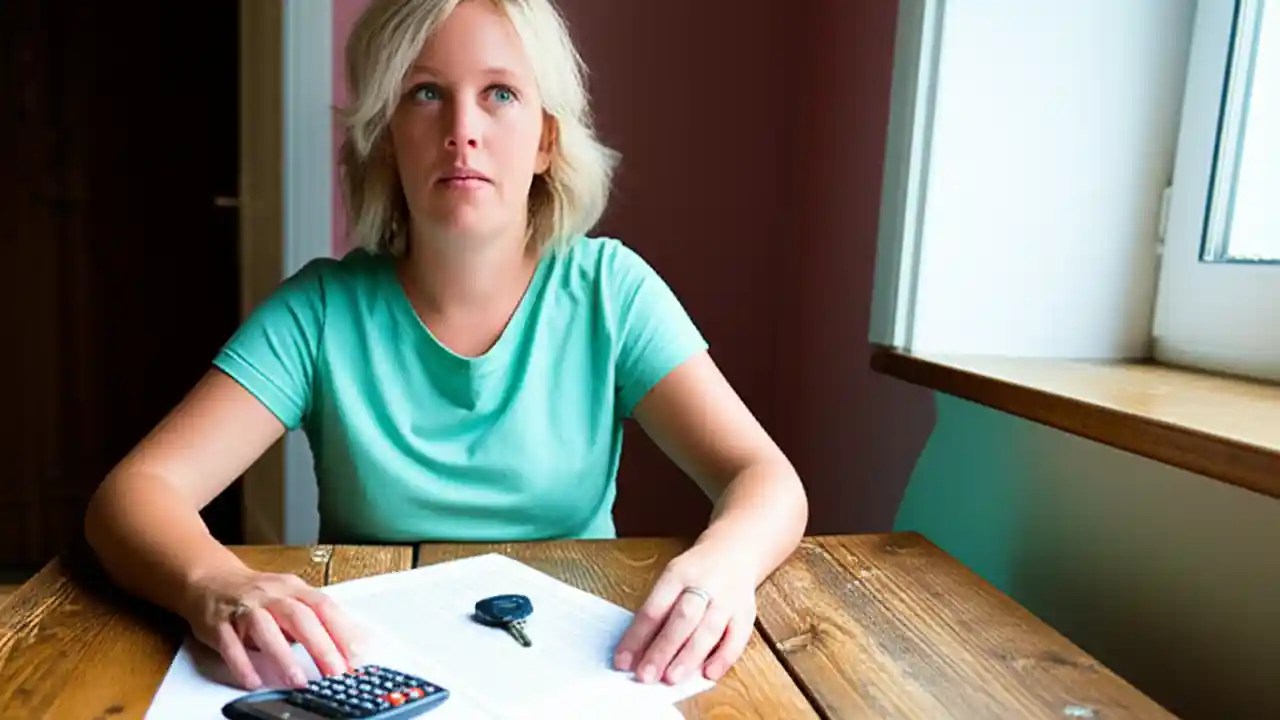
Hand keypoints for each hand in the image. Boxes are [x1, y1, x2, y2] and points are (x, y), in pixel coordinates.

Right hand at [182, 566, 362, 689]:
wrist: (208, 579)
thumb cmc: (258, 595)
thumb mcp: (290, 599)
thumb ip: (316, 620)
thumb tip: (353, 643)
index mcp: (293, 589)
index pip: (323, 607)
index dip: (341, 631)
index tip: (356, 656)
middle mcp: (271, 594)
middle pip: (300, 617)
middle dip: (320, 646)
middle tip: (335, 672)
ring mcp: (244, 607)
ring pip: (265, 629)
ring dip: (283, 657)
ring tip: (298, 681)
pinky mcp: (218, 623)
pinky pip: (230, 644)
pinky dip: (242, 663)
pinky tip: (253, 681)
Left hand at [612, 543, 756, 684]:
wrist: (735, 551)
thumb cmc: (695, 572)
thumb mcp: (671, 579)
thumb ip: (658, 611)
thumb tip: (637, 652)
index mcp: (678, 573)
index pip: (654, 608)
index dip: (637, 637)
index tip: (622, 662)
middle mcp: (705, 584)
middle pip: (682, 619)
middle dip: (663, 650)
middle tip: (645, 676)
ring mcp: (728, 599)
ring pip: (708, 630)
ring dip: (689, 657)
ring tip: (671, 679)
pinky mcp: (746, 613)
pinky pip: (738, 638)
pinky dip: (723, 658)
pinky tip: (708, 674)